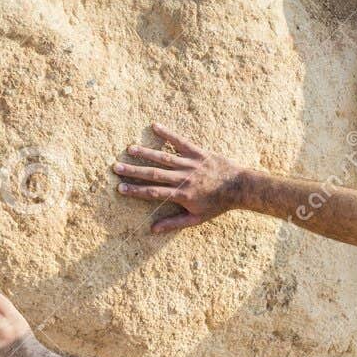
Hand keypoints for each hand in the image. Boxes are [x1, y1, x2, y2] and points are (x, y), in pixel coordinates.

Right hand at [113, 120, 244, 233]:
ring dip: (146, 153)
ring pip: (164, 158)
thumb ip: (174, 223)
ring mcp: (191, 164)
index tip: (120, 188)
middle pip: (154, 174)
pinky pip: (181, 142)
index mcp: (182, 195)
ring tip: (129, 148)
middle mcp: (184, 178)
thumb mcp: (197, 219)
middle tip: (116, 167)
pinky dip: (168, 134)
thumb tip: (152, 229)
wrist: (240, 188)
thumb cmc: (217, 205)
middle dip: (134, 171)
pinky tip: (155, 126)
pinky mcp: (199, 153)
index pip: (153, 193)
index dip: (135, 191)